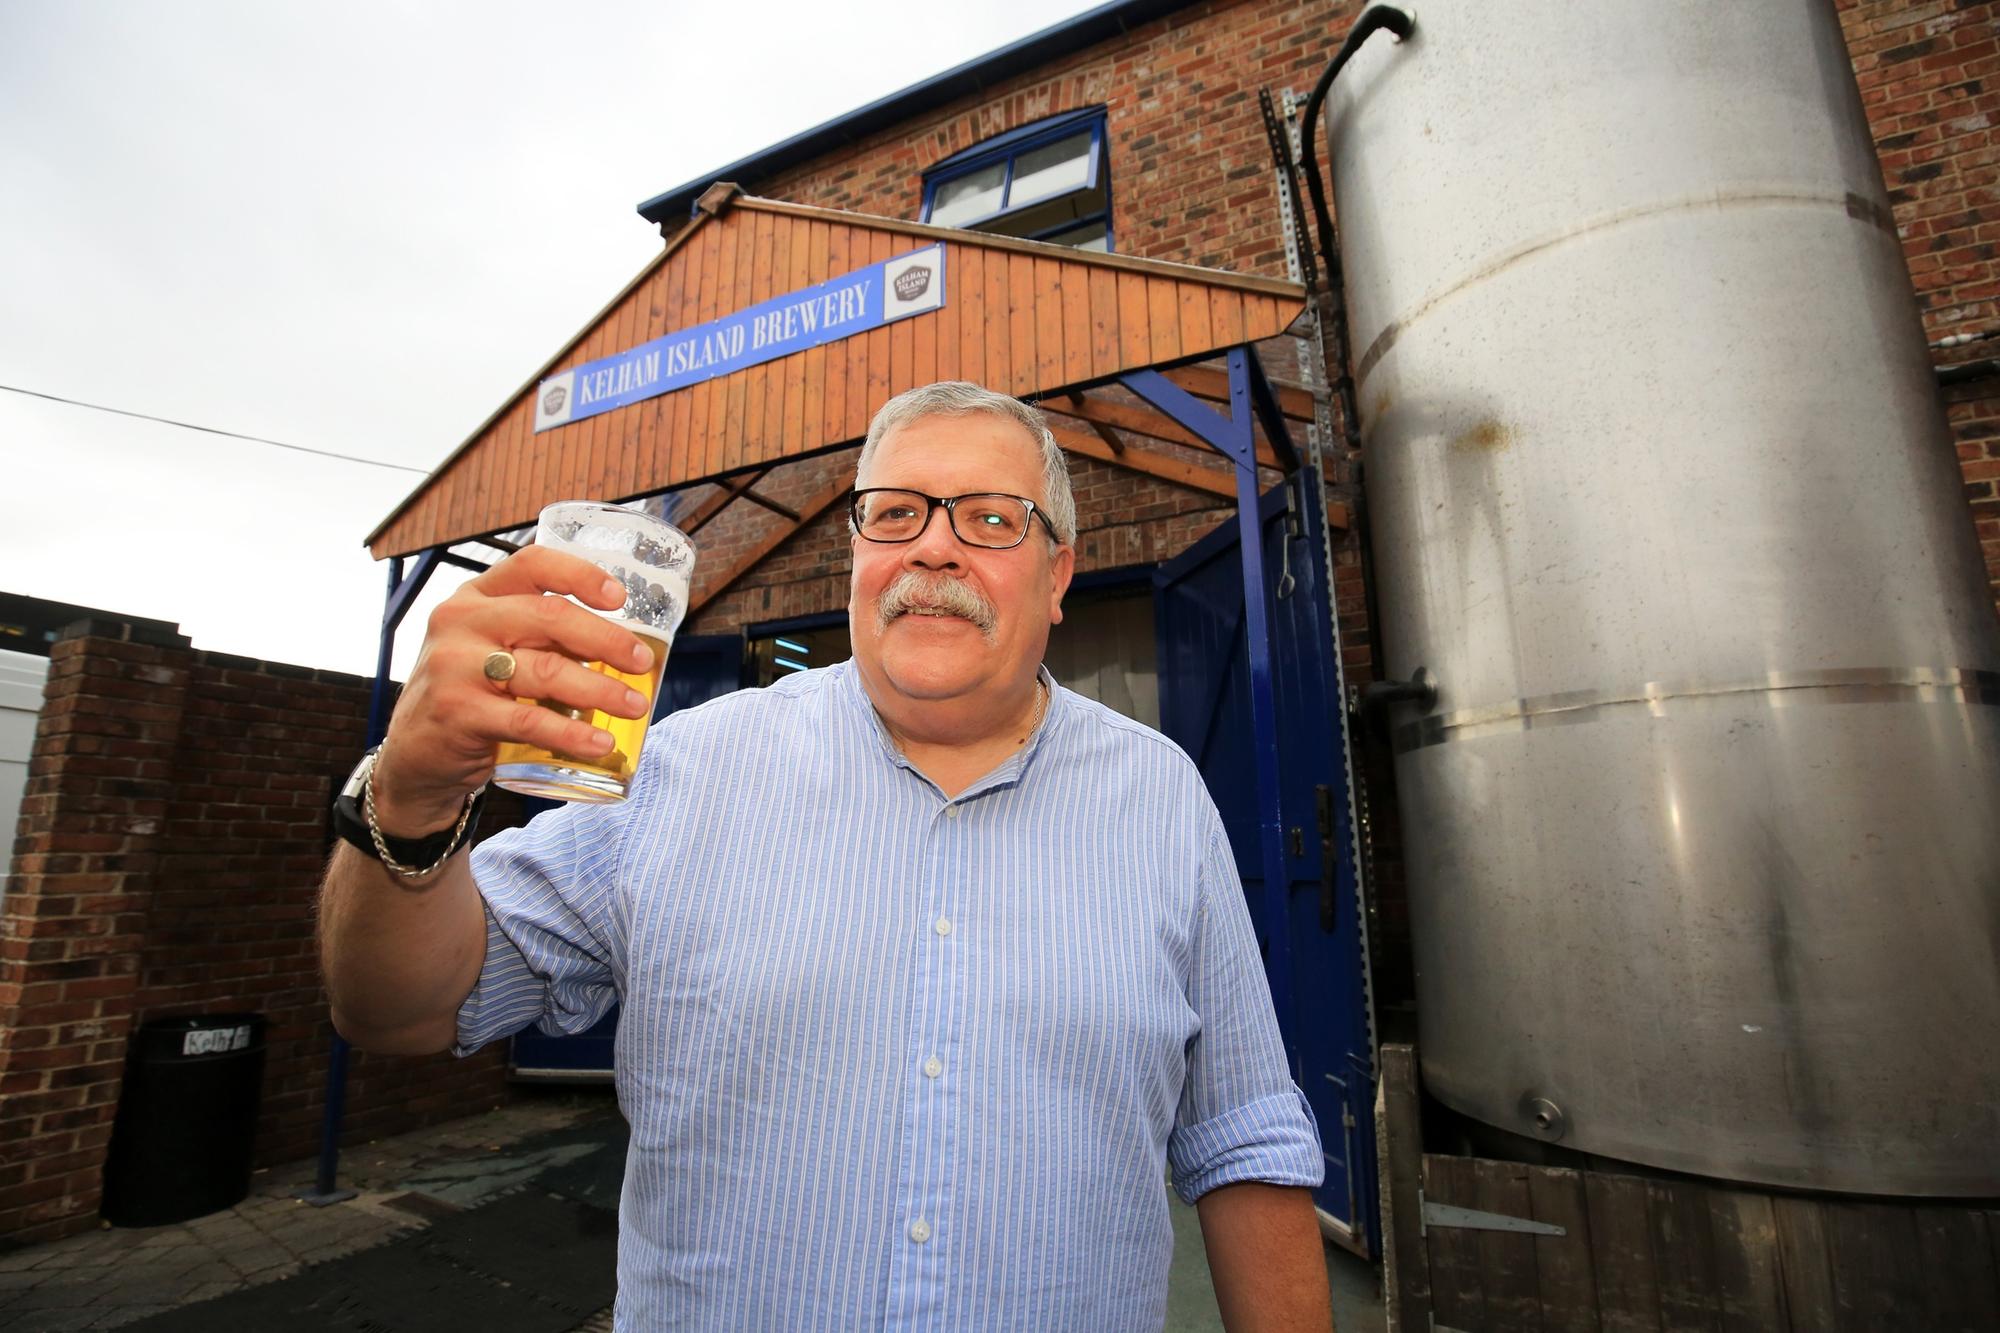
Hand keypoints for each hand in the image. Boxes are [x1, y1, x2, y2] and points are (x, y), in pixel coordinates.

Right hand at [371, 546, 655, 832]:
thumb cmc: (470, 695)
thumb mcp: (492, 649)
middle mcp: (461, 621)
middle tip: (642, 663)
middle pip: (548, 616)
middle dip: (606, 639)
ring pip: (545, 670)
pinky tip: (599, 743)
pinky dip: (571, 734)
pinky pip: (528, 721)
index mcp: (475, 596)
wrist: (415, 754)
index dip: (580, 574)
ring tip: (635, 706)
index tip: (619, 596)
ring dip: (600, 690)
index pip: (531, 565)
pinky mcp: (458, 712)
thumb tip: (621, 645)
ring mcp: (455, 666)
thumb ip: (539, 638)